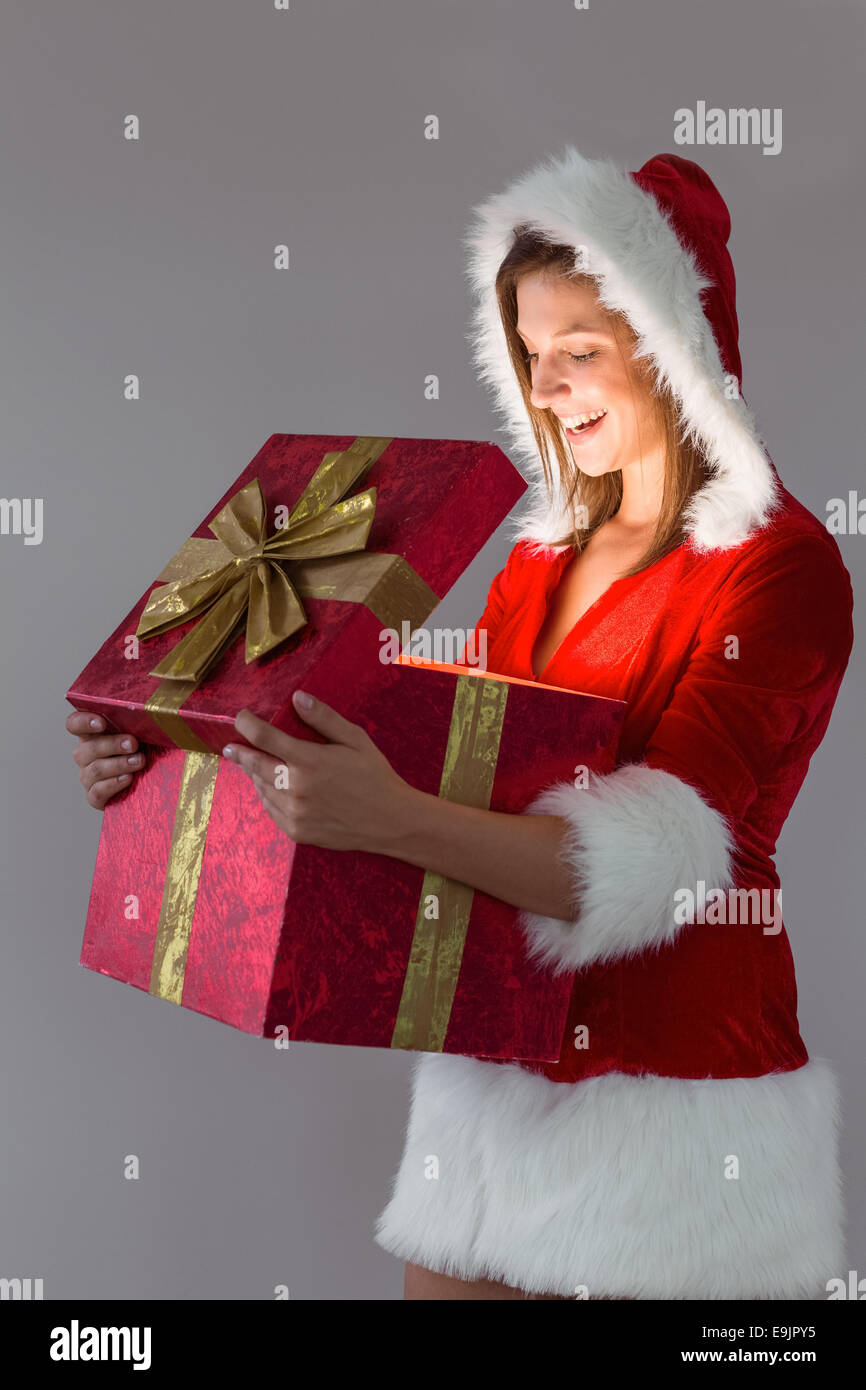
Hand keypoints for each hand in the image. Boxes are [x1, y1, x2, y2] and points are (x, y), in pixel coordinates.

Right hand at [66, 711, 145, 809]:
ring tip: (139, 761)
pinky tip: (128, 778)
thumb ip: (140, 720)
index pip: (75, 724)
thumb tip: (157, 706)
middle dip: (113, 745)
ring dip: (119, 764)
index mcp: (92, 734)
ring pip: (95, 770)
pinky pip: (97, 792)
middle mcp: (85, 755)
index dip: (83, 721)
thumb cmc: (144, 751)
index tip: (102, 722)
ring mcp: (88, 777)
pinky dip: (113, 784)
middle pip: (88, 748)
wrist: (149, 783)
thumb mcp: (142, 732)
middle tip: (133, 744)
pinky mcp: (95, 797)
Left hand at [224, 691, 415, 852]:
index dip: (247, 725)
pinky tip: (271, 790)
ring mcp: (295, 813)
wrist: (390, 821)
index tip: (241, 718)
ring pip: (262, 789)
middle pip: (255, 766)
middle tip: (231, 748)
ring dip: (255, 776)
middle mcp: (297, 788)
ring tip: (255, 767)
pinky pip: (272, 811)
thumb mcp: (355, 740)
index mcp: (310, 761)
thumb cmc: (375, 776)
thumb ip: (324, 719)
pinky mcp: (297, 831)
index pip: (265, 737)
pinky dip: (268, 797)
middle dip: (241, 754)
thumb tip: (297, 698)